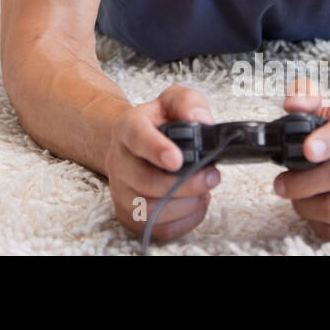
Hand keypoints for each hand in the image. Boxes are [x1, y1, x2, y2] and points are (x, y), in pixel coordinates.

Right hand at [104, 85, 221, 243]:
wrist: (134, 144)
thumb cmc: (158, 124)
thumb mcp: (173, 101)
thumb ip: (188, 102)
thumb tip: (202, 121)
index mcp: (128, 128)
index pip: (136, 137)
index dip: (156, 149)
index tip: (177, 159)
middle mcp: (118, 160)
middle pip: (145, 181)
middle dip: (184, 184)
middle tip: (211, 176)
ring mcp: (121, 190)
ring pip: (150, 209)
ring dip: (185, 204)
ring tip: (203, 191)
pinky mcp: (129, 214)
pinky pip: (156, 228)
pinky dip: (183, 221)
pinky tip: (194, 204)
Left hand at [272, 78, 329, 243]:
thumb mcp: (323, 111)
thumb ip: (304, 97)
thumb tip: (294, 103)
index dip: (327, 140)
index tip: (307, 149)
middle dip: (300, 182)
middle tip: (281, 184)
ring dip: (305, 206)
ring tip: (298, 197)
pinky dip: (318, 225)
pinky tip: (315, 212)